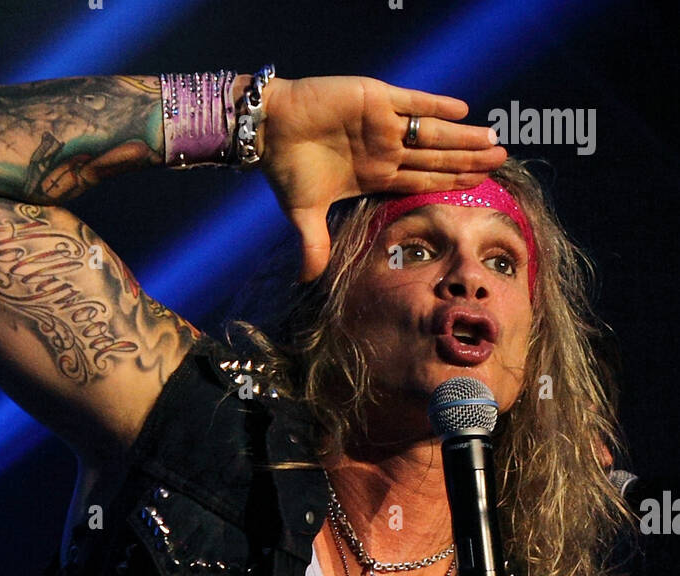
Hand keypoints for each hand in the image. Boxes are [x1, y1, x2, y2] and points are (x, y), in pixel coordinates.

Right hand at [259, 76, 505, 281]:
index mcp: (376, 175)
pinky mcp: (373, 98)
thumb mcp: (303, 214)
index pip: (423, 179)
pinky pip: (411, 101)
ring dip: (463, 135)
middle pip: (437, 156)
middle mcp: (385, 149)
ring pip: (432, 131)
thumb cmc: (286, 169)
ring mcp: (382, 123)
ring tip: (493, 138)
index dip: (451, 182)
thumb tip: (306, 281)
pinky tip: (462, 110)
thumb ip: (314, 245)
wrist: (269, 130)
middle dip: (469, 159)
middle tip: (501, 161)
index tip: (479, 185)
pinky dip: (435, 106)